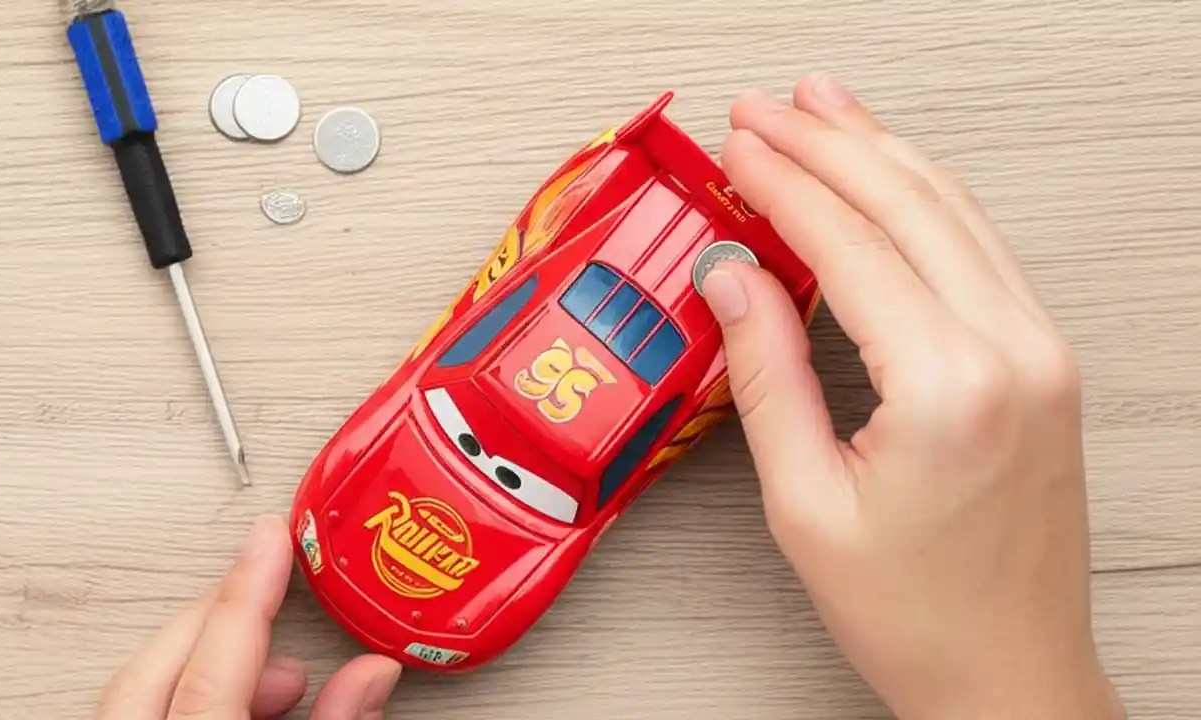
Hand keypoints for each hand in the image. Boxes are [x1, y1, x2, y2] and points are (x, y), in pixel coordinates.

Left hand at [93, 515, 401, 719]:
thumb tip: (371, 674)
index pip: (214, 667)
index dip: (247, 593)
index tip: (270, 535)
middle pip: (157, 668)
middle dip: (222, 620)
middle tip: (275, 591)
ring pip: (139, 692)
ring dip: (208, 664)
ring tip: (282, 679)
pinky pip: (138, 717)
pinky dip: (187, 696)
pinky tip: (244, 705)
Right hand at [701, 74, 1124, 718]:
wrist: (1009, 674)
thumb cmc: (914, 613)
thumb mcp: (804, 503)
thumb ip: (765, 374)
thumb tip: (732, 276)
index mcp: (949, 386)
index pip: (850, 244)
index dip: (783, 182)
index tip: (736, 143)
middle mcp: (1013, 351)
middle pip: (909, 204)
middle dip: (828, 142)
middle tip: (766, 108)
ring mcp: (1040, 351)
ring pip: (955, 211)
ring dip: (883, 152)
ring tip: (825, 109)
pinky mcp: (1044, 362)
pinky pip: (980, 249)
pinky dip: (926, 200)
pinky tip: (890, 178)